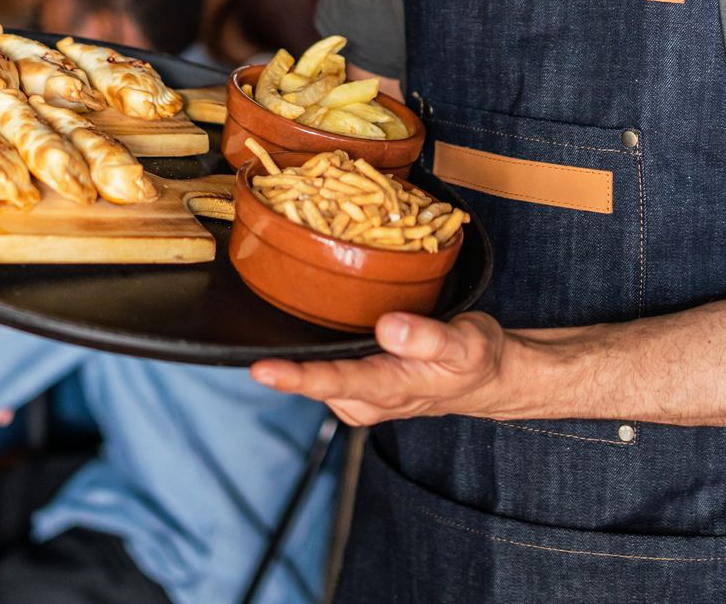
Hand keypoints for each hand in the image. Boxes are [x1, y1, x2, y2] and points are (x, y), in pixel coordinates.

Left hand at [250, 311, 510, 426]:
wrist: (488, 377)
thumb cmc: (476, 359)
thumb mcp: (464, 344)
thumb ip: (426, 338)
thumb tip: (387, 327)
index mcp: (391, 387)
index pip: (335, 383)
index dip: (296, 378)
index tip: (261, 370)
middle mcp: (369, 398)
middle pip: (314, 382)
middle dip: (279, 368)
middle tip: (237, 345)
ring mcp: (362, 395)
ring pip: (318, 377)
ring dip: (293, 359)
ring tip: (262, 327)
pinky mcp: (361, 383)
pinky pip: (328, 370)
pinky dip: (312, 355)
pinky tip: (303, 332)